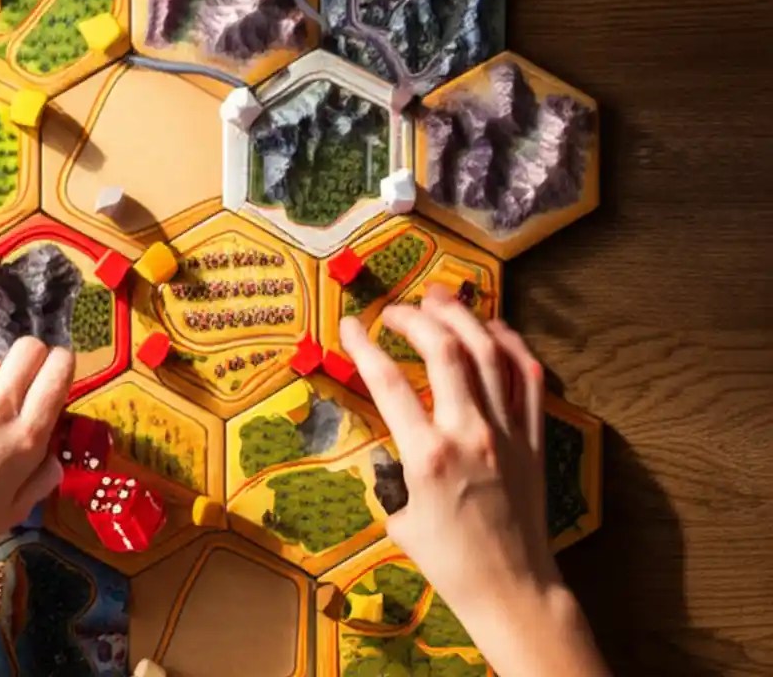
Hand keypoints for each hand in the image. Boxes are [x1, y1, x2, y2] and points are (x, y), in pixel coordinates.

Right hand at [340, 286, 607, 675]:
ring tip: (439, 298)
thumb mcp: (399, 515)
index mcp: (427, 456)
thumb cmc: (448, 561)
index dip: (363, 346)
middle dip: (415, 318)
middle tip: (394, 310)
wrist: (510, 586)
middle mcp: (469, 434)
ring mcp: (507, 433)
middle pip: (444, 351)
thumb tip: (394, 442)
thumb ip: (393, 469)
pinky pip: (527, 379)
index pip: (388, 383)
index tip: (349, 324)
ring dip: (462, 317)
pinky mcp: (534, 439)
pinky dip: (511, 345)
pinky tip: (492, 329)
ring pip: (488, 353)